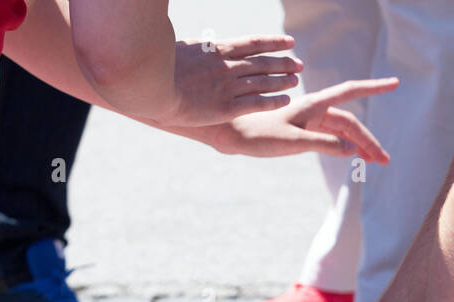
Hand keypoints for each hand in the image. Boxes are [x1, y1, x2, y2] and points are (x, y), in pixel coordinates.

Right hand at [163, 35, 304, 126]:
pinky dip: (274, 101)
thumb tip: (206, 42)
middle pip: (265, 62)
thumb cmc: (162, 67)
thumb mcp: (184, 48)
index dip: (275, 43)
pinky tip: (286, 100)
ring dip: (283, 81)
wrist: (153, 88)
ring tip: (296, 80)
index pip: (255, 43)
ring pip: (264, 82)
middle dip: (285, 63)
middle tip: (300, 64)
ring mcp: (228, 87)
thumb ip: (201, 48)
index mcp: (218, 49)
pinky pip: (256, 104)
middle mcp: (228, 66)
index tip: (290, 43)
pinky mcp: (226, 107)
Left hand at [218, 77, 398, 162]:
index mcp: (314, 105)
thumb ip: (324, 145)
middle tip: (385, 161)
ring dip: (358, 145)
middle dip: (369, 141)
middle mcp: (314, 110)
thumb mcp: (292, 142)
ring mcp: (309, 120)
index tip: (395, 83)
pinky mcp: (303, 131)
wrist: (232, 133)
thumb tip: (352, 150)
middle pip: (350, 123)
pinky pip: (331, 137)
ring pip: (342, 131)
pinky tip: (352, 158)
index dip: (374, 88)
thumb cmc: (258, 135)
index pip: (351, 93)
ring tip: (374, 163)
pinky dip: (344, 147)